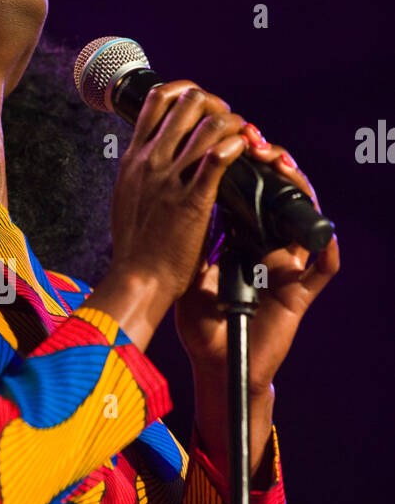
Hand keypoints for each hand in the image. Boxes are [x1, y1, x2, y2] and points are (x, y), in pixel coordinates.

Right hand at [108, 80, 253, 303]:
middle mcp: (150, 161)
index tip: (202, 106)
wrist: (137, 279)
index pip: (157, 100)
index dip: (186, 91)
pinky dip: (236, 146)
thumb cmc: (135, 246)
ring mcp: (170, 180)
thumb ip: (141, 171)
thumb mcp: (127, 196)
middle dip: (216, 104)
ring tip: (244, 137)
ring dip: (234, 124)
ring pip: (209, 125)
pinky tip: (243, 150)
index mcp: (134, 158)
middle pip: (188, 102)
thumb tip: (153, 154)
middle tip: (228, 122)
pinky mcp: (192, 201)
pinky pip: (218, 158)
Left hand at [174, 128, 339, 388]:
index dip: (251, 165)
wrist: (214, 364)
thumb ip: (191, 238)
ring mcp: (288, 271)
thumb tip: (177, 195)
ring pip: (307, 222)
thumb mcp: (190, 271)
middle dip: (277, 166)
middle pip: (284, 198)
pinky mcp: (300, 295)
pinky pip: (323, 267)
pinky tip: (319, 229)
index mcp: (245, 241)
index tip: (237, 139)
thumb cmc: (202, 322)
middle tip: (259, 144)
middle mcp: (270, 249)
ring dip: (300, 192)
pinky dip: (325, 247)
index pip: (256, 193)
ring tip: (284, 168)